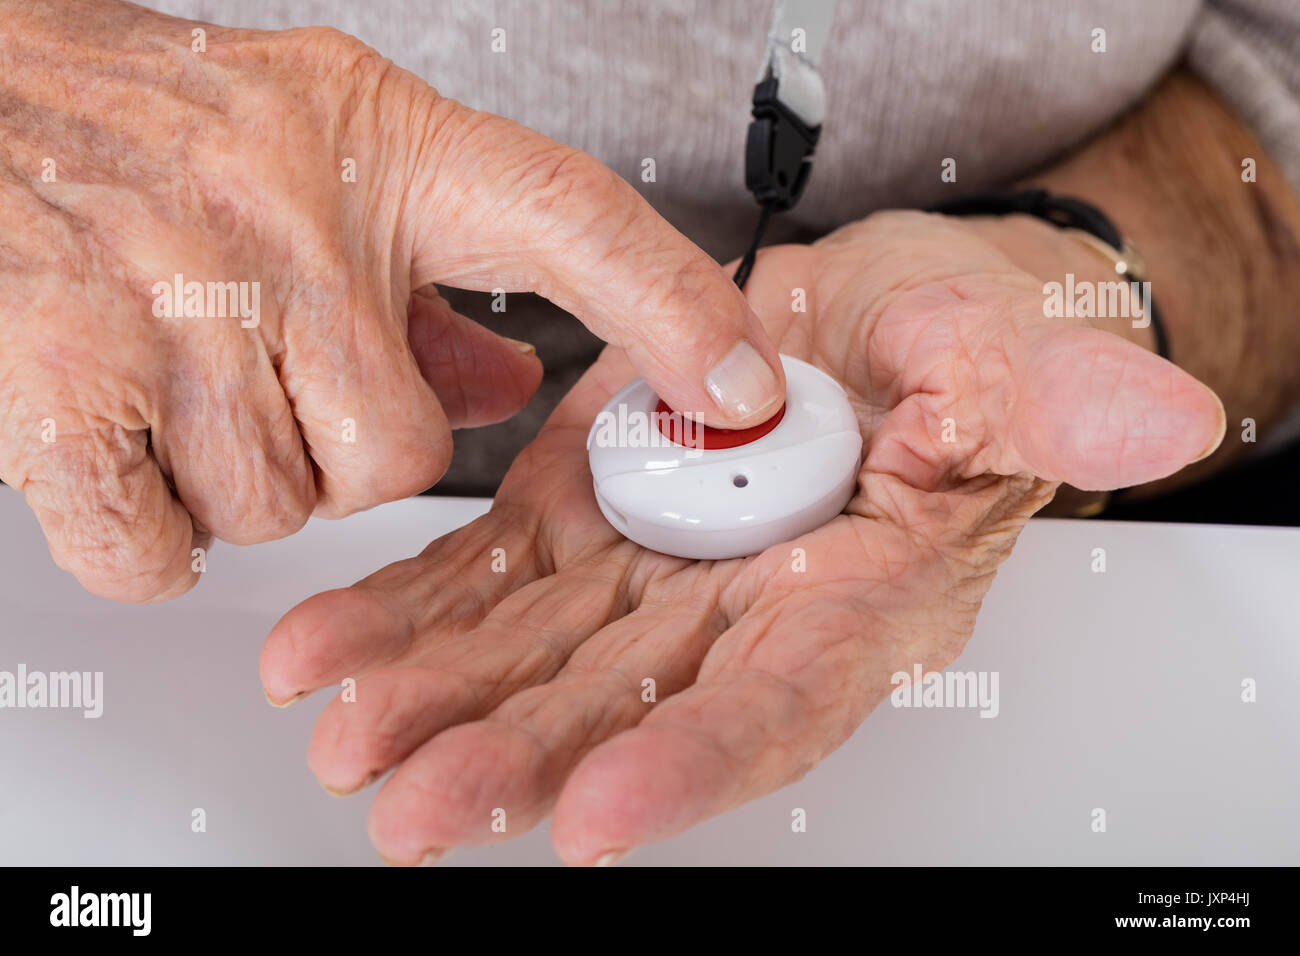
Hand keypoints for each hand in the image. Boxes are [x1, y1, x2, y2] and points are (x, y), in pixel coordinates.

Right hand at [0, 0, 781, 601]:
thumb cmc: (141, 123)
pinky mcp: (69, 388)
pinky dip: (142, 525)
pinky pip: (165, 548)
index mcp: (376, 148)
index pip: (571, 218)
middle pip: (402, 455)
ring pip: (285, 510)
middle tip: (263, 378)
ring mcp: (180, 304)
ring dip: (233, 479)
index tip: (744, 383)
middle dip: (339, 455)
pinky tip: (111, 432)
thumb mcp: (317, 150)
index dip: (672, 306)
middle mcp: (289, 220)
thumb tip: (515, 381)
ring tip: (169, 375)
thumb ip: (433, 273)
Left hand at [260, 210, 1223, 864]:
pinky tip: (330, 647)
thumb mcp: (1012, 351)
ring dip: (437, 698)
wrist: (852, 312)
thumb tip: (1159, 414)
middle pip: (624, 710)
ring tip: (346, 731)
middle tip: (418, 802)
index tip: (603, 813)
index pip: (780, 706)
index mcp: (853, 598)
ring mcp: (648, 571)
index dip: (696, 762)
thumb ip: (1057, 397)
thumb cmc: (941, 341)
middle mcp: (738, 611)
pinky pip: (483, 580)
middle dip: (519, 759)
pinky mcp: (577, 517)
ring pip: (531, 657)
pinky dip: (406, 614)